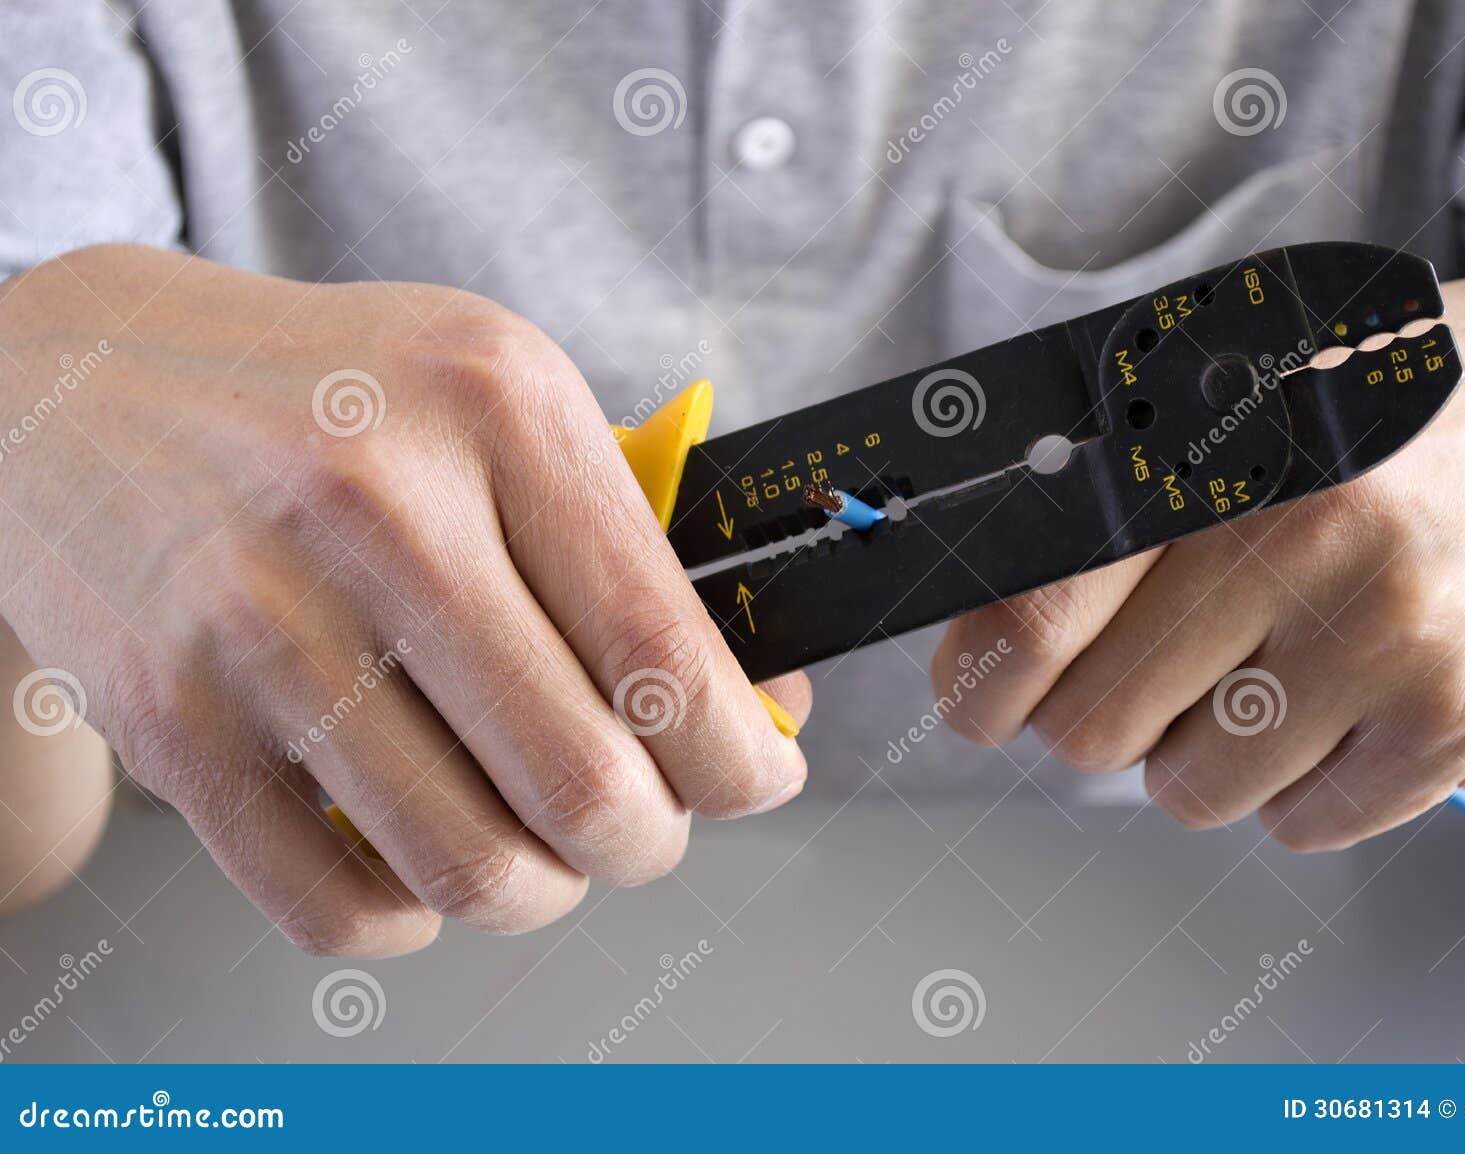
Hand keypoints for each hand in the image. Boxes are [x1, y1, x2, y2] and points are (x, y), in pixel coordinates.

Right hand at [0, 245, 807, 954]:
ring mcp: (260, 621)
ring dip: (541, 889)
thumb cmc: (325, 400)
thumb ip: (628, 542)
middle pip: (588, 785)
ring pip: (475, 869)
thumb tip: (755, 701)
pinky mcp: (173, 720)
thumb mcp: (495, 394)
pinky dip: (414, 920)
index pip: (668, 647)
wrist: (72, 387)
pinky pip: (339, 909)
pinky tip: (424, 863)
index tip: (759, 778)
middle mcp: (380, 510)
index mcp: (497, 408)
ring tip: (538, 844)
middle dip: (651, 840)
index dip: (742, 756)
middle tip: (645, 825)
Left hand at [935, 258, 1464, 849]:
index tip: (975, 693)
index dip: (981, 674)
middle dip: (1095, 712)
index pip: (1046, 610)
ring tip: (1264, 664)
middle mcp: (1318, 551)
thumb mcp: (1267, 377)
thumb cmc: (1432, 392)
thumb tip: (996, 613)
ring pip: (1191, 792)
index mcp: (1241, 447)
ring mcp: (1400, 652)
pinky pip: (1303, 826)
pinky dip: (1294, 785)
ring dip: (1198, 749)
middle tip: (1140, 667)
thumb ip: (1129, 482)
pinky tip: (1336, 701)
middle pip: (1098, 728)